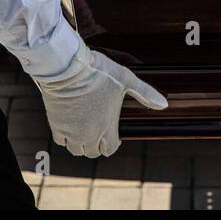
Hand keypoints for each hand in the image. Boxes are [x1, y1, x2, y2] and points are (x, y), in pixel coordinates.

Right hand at [35, 42, 167, 157]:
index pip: (110, 149)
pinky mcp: (57, 125)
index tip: (112, 133)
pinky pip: (61, 142)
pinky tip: (70, 126)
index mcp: (107, 127)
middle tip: (98, 130)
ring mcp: (72, 132)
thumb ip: (145, 93)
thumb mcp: (127, 79)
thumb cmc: (98, 71)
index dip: (113, 143)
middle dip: (97, 144)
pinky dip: (65, 138)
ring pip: (76, 150)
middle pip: (93, 152)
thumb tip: (164, 104)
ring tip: (84, 130)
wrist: (68, 67)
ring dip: (81, 143)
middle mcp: (89, 134)